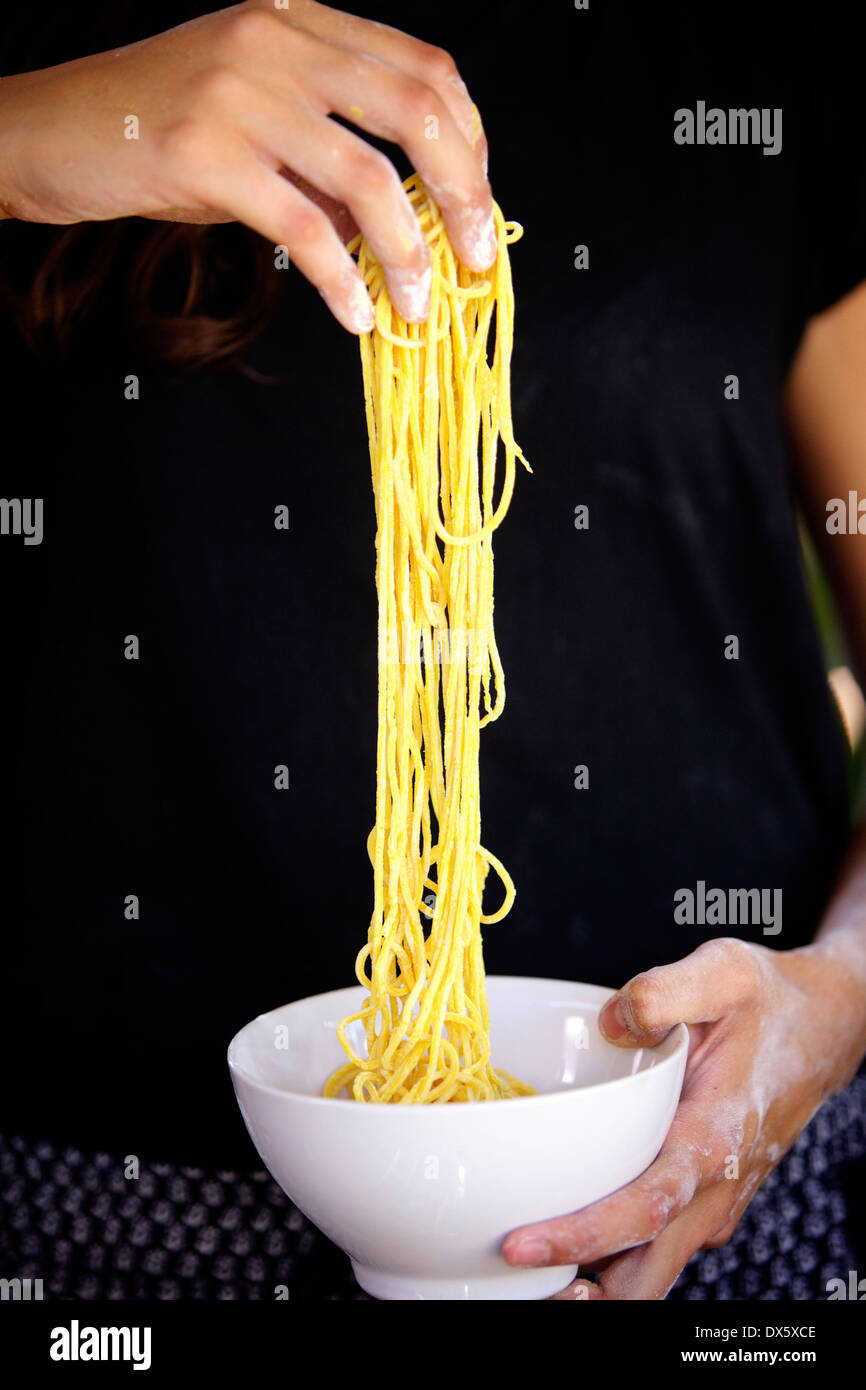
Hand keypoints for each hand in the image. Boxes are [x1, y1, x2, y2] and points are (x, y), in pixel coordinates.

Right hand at [0, 1, 492, 331]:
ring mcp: (241, 94)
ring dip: (407, 256)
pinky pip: (305, 230)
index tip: (478, 205)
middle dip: (464, 196)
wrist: (50, 131)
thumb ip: (329, 156)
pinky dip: (342, 283)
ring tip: (415, 306)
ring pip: (368, 179)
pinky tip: (354, 316)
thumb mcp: (256, 121)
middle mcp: (278, 42)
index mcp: (302, 22)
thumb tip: (407, 223)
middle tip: (476, 259)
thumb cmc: (156, 128)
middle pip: (416, 113)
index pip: (425, 70)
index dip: (470, 144)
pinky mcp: (206, 155)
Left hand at [502, 936, 865, 1299]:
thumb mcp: (726, 972)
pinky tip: (568, 1233)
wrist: (824, 1026)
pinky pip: (657, 1245)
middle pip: (644, 1270)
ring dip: (595, 1280)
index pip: (645, 1208)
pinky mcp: (703, 1200)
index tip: (522, 1244)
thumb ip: (664, 992)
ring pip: (651, 1269)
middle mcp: (713, 1186)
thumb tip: (612, 1022)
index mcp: (714, 1137)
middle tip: (513, 1276)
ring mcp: (710, 1202)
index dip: (583, 1234)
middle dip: (581, 1290)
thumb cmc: (772, 1002)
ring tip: (529, 1271)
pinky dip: (612, 1256)